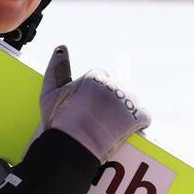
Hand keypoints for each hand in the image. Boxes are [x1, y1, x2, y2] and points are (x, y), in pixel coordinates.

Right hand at [36, 45, 149, 163]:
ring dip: (123, 111)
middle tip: (96, 118)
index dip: (93, 92)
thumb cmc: (59, 121)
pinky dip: (138, 123)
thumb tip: (61, 47)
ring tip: (110, 125)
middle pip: (116, 88)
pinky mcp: (138, 117)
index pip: (100, 77)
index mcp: (95, 77)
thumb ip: (56, 68)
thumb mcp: (50, 93)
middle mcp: (114, 85)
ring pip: (130, 101)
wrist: (73, 146)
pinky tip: (126, 130)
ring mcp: (127, 101)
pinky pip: (144, 116)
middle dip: (108, 101)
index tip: (86, 106)